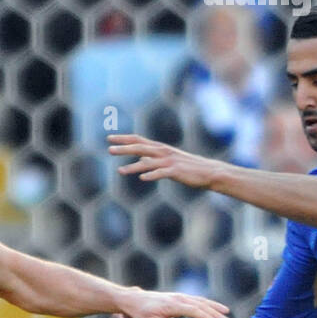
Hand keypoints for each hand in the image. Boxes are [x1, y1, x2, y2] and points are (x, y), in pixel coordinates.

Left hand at [108, 133, 223, 187]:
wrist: (208, 172)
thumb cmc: (187, 168)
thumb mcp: (168, 161)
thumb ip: (154, 160)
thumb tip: (140, 162)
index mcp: (160, 148)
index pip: (138, 140)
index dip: (124, 139)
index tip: (109, 138)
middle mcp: (163, 152)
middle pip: (140, 148)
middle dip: (124, 149)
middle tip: (109, 149)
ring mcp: (169, 161)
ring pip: (148, 162)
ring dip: (133, 166)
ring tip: (120, 171)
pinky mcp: (176, 172)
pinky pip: (162, 173)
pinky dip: (152, 175)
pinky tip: (143, 178)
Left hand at [114, 288, 228, 317]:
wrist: (132, 300)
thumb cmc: (140, 314)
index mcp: (172, 306)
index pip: (193, 311)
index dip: (206, 317)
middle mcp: (178, 299)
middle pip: (201, 304)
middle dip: (215, 312)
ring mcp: (178, 297)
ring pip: (200, 301)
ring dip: (214, 306)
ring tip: (226, 313)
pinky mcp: (177, 297)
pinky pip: (195, 299)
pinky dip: (206, 303)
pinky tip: (212, 308)